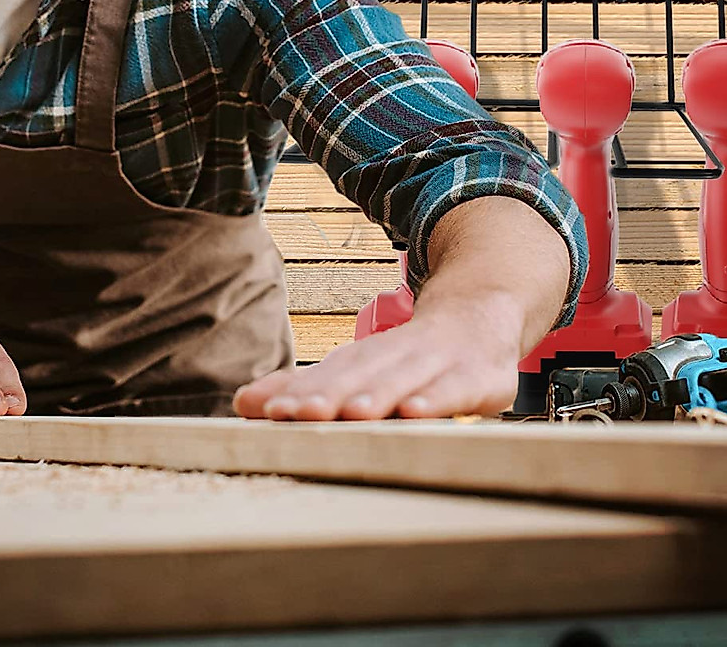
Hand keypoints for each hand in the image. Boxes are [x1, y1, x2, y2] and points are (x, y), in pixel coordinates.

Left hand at [232, 296, 522, 420]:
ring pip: (403, 378)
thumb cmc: (412, 356)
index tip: (266, 411)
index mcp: (365, 357)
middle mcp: (396, 355)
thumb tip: (243, 402)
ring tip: (349, 414)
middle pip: (358, 374)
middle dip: (327, 394)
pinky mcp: (475, 376)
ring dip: (376, 395)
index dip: (299, 392)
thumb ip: (307, 387)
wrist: (483, 312)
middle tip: (294, 414)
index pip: (327, 374)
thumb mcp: (361, 368)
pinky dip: (436, 399)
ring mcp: (438, 362)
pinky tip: (416, 412)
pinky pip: (454, 388)